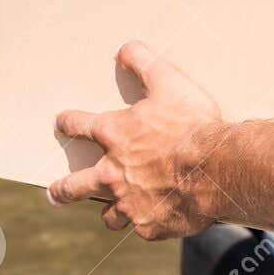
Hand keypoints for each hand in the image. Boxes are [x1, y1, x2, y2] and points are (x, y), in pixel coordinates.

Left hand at [48, 39, 225, 238]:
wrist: (218, 168)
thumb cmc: (193, 124)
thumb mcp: (169, 82)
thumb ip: (144, 63)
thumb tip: (124, 48)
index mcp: (115, 136)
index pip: (79, 125)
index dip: (69, 122)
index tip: (61, 122)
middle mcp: (113, 173)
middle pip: (75, 185)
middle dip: (62, 189)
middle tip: (55, 191)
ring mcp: (130, 204)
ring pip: (109, 214)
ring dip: (110, 210)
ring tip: (112, 212)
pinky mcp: (150, 226)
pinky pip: (143, 226)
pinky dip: (149, 220)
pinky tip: (159, 216)